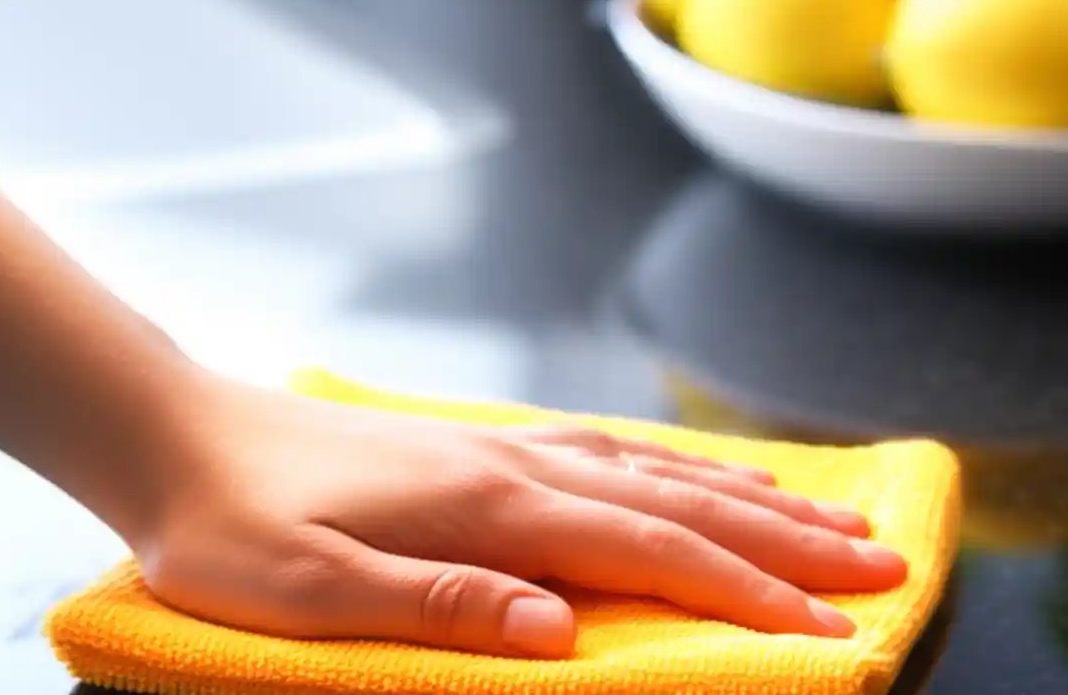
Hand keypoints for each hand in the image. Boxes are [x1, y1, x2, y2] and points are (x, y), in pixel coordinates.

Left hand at [128, 371, 907, 658]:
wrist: (184, 438)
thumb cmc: (234, 527)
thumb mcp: (309, 593)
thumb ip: (438, 606)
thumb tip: (559, 629)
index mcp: (494, 509)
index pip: (654, 553)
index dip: (750, 593)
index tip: (832, 628)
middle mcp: (522, 467)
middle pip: (685, 504)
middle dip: (790, 542)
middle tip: (883, 563)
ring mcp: (509, 448)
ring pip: (660, 472)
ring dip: (753, 499)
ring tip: (832, 516)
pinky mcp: (487, 446)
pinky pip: (612, 453)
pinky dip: (679, 469)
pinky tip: (703, 477)